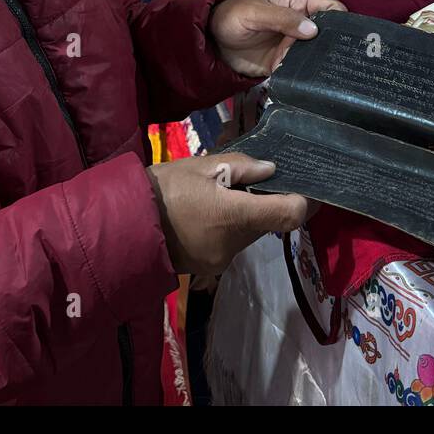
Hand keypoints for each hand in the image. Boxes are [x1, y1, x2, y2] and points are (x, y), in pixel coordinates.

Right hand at [146, 153, 317, 274]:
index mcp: (236, 216)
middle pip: (269, 224)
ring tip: (222, 194)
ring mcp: (221, 260)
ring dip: (246, 217)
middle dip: (267, 204)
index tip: (309, 188)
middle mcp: (235, 244)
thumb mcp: (201, 166)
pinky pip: (230, 244)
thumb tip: (271, 170)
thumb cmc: (163, 190)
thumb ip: (241, 166)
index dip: (306, 202)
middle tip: (252, 181)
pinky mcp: (208, 266)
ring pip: (249, 234)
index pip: (290, 214)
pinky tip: (207, 213)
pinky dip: (228, 229)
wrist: (123, 226)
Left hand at [209, 0, 345, 76]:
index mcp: (297, 2)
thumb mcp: (255, 12)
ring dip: (317, 62)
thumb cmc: (231, 15)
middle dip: (332, 45)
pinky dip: (303, 75)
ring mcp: (293, 44)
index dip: (341, 19)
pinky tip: (304, 80)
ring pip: (316, 54)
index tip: (348, 35)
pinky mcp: (284, 62)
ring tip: (320, 71)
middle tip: (337, 59)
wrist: (210, 40)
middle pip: (327, 33)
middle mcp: (300, 24)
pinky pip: (300, 69)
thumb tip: (313, 30)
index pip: (329, 8)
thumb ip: (283, 19)